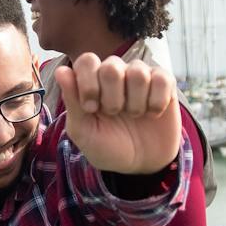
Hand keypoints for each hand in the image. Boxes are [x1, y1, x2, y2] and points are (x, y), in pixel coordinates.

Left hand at [55, 53, 179, 174]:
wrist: (139, 165)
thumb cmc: (107, 146)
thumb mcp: (84, 131)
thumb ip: (72, 101)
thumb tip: (61, 71)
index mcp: (91, 80)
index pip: (87, 61)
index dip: (88, 84)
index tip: (91, 109)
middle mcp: (115, 73)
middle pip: (112, 66)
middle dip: (112, 97)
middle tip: (114, 114)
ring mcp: (140, 76)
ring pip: (138, 72)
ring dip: (135, 102)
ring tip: (134, 115)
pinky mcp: (164, 83)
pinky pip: (162, 80)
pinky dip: (156, 102)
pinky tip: (152, 114)